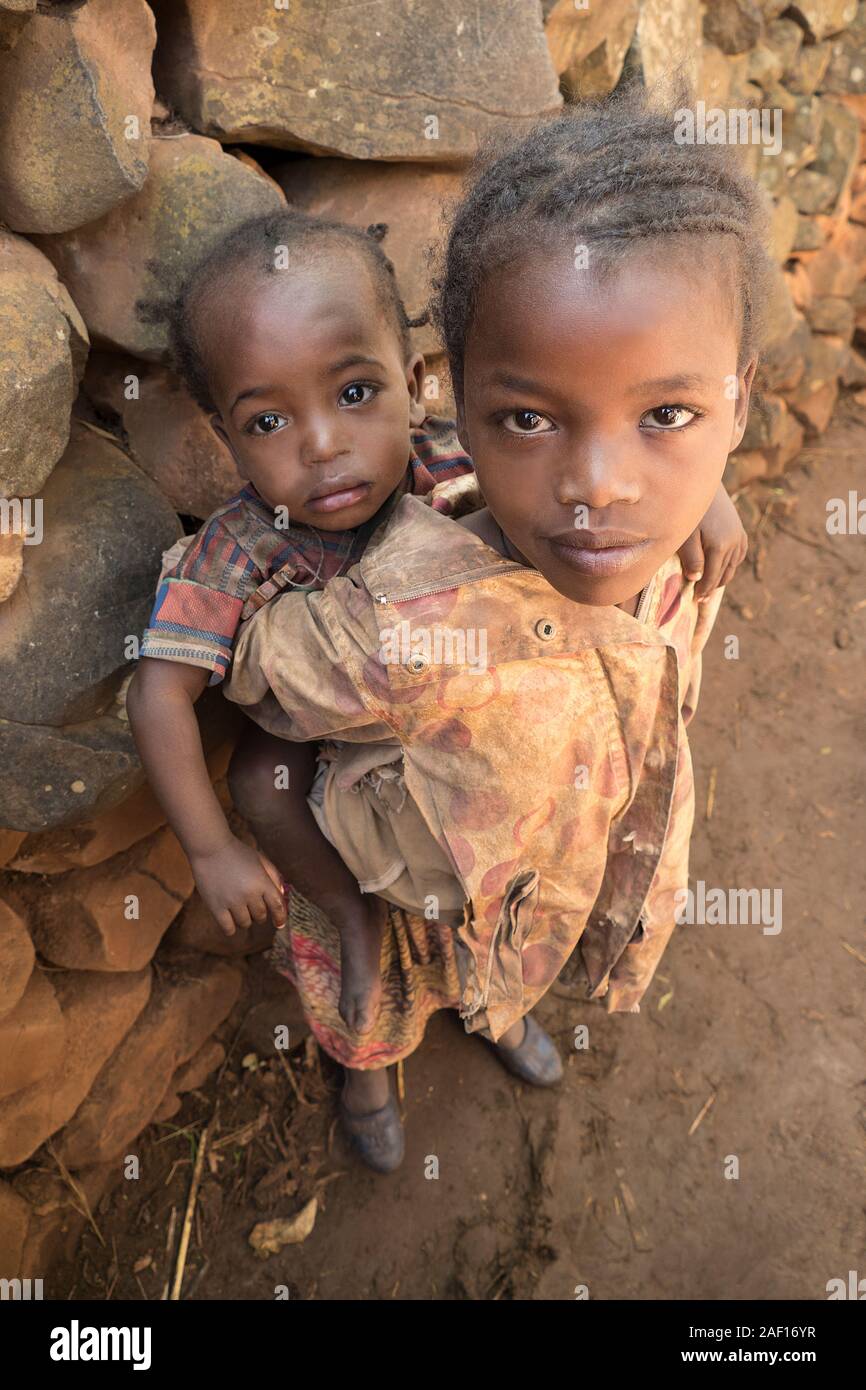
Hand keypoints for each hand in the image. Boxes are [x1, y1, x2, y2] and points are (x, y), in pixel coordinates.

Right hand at [189, 837, 286, 935]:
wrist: (209, 847)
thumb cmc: (237, 852)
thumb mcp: (260, 859)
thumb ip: (274, 876)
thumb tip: (281, 895)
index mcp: (262, 882)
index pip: (278, 906)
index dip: (280, 917)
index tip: (279, 924)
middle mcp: (249, 894)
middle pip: (261, 916)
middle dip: (259, 913)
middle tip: (251, 905)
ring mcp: (232, 902)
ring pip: (245, 923)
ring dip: (245, 919)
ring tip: (239, 908)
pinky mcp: (216, 907)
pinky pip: (228, 929)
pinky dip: (231, 928)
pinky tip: (229, 920)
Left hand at [678, 484, 747, 598]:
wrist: (703, 483)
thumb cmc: (690, 510)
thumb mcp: (685, 535)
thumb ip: (691, 558)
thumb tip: (696, 579)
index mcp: (719, 546)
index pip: (711, 576)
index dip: (703, 590)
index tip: (694, 599)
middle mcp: (733, 543)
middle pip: (723, 573)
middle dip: (711, 587)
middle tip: (700, 598)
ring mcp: (739, 536)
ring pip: (732, 566)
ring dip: (722, 577)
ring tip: (709, 586)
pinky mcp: (740, 530)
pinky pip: (739, 554)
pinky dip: (731, 564)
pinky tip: (722, 568)